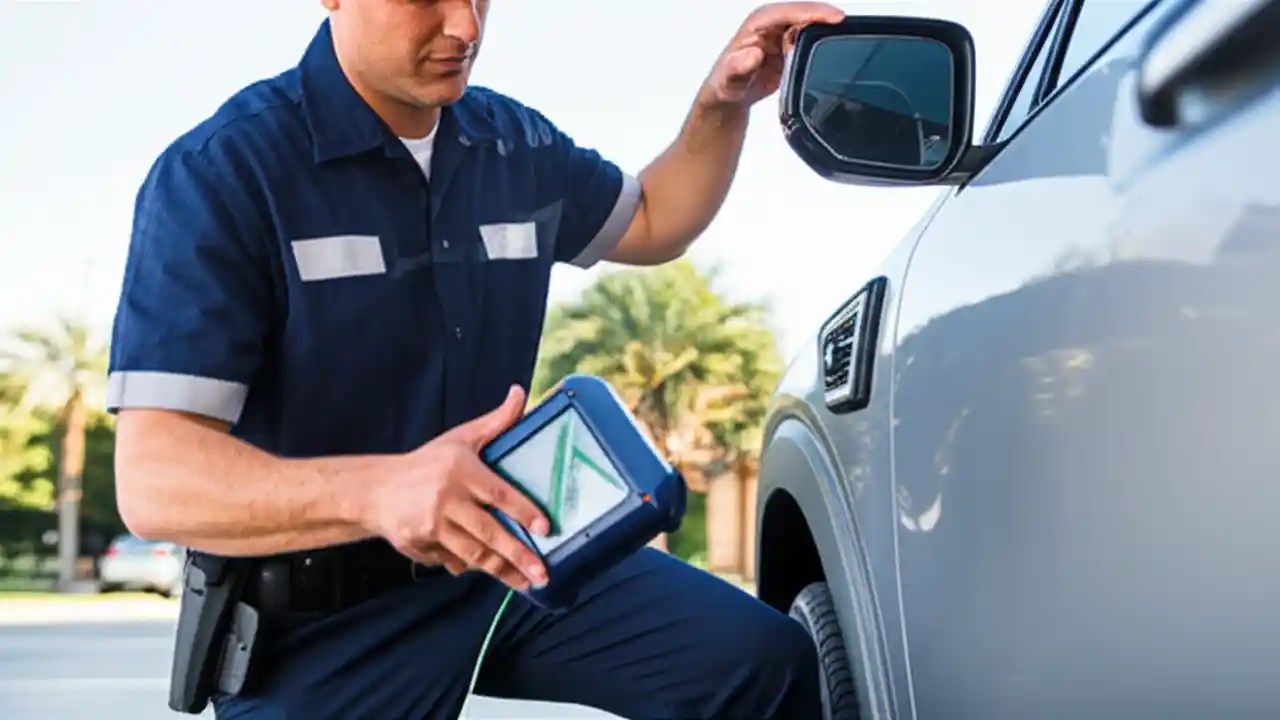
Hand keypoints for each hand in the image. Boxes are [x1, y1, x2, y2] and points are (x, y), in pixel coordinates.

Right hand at [365, 385, 550, 591]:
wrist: (376, 490)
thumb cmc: (427, 463)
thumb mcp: (461, 438)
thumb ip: (495, 422)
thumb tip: (519, 394)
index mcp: (460, 471)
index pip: (499, 494)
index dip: (524, 512)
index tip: (545, 528)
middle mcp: (446, 499)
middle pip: (489, 533)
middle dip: (518, 555)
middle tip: (543, 572)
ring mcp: (432, 526)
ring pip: (473, 554)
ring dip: (502, 571)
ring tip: (526, 581)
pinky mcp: (421, 546)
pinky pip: (453, 561)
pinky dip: (471, 567)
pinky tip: (493, 573)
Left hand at [700, 2, 843, 108]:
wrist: (731, 97)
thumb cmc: (725, 84)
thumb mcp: (728, 79)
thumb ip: (738, 67)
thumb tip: (752, 54)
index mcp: (757, 24)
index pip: (787, 12)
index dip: (810, 12)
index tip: (831, 17)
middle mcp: (772, 25)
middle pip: (803, 14)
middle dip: (824, 18)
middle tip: (843, 26)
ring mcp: (782, 36)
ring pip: (809, 26)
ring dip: (825, 31)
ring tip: (841, 39)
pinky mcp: (790, 48)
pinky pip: (810, 41)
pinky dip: (822, 45)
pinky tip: (831, 52)